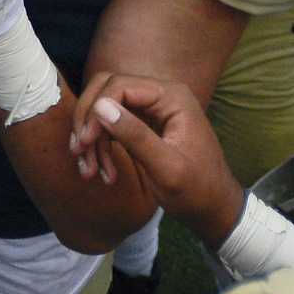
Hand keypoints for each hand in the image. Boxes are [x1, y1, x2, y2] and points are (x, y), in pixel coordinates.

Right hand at [69, 73, 244, 246]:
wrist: (214, 208)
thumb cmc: (198, 190)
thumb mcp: (167, 168)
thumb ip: (136, 136)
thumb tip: (100, 107)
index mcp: (172, 97)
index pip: (119, 85)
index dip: (96, 109)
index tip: (86, 142)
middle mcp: (161, 95)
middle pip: (106, 89)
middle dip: (88, 120)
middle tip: (80, 150)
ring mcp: (152, 108)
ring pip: (104, 107)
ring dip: (92, 137)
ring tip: (90, 170)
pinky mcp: (143, 123)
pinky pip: (111, 123)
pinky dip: (100, 145)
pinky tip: (101, 170)